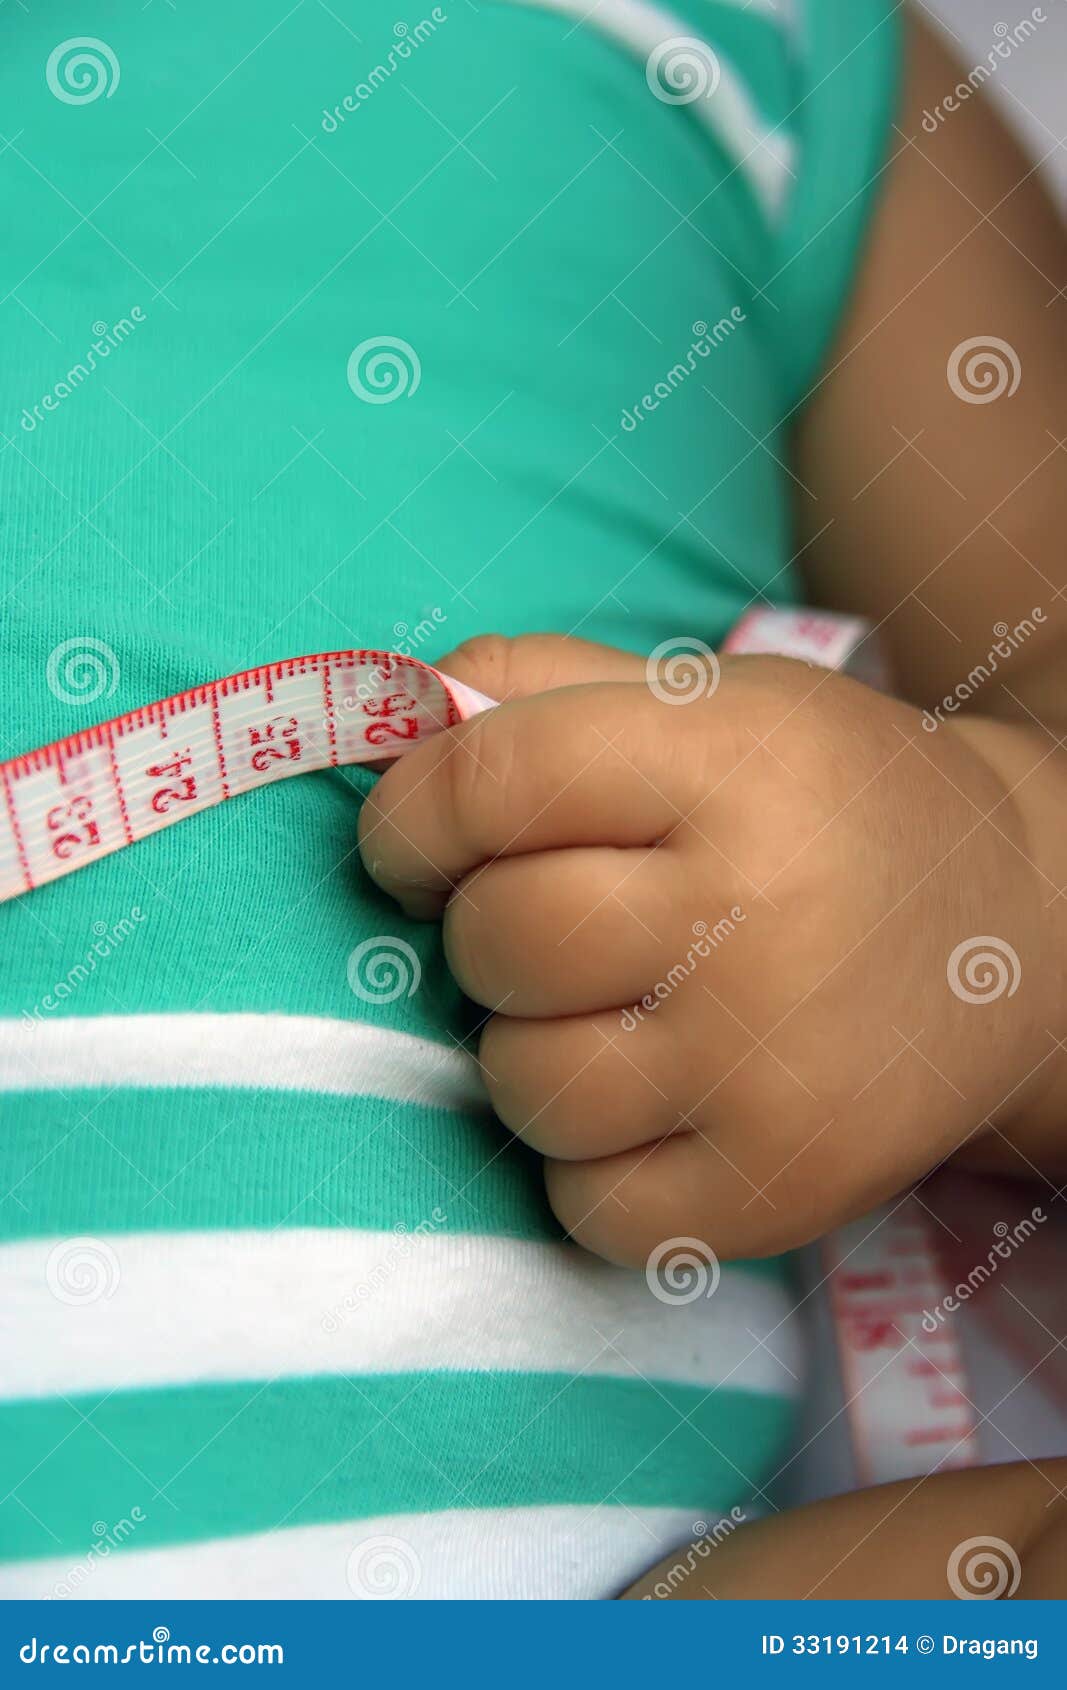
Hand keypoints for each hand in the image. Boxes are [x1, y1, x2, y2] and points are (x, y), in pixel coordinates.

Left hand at [358, 633, 1057, 1265]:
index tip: (416, 843)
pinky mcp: (782, 1187)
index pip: (492, 783)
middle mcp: (753, 914)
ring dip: (526, 1049)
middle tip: (547, 925)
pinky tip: (646, 1103)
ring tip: (604, 1014)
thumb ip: (538, 684)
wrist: (1011, 936)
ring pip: (525, 1084)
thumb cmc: (824, 804)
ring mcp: (769, 1067)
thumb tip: (391, 725)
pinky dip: (584, 1163)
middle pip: (500, 942)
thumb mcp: (708, 701)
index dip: (410, 818)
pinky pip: (587, 1206)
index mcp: (729, 764)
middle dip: (480, 934)